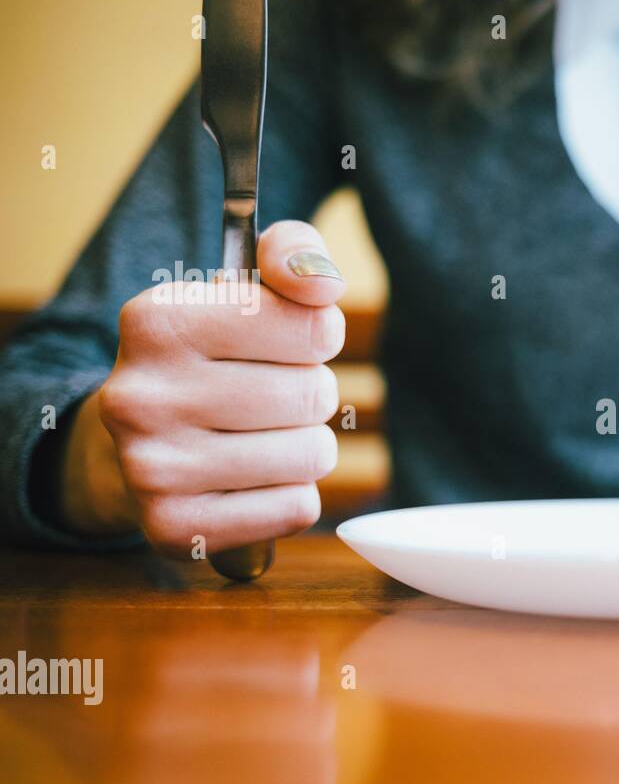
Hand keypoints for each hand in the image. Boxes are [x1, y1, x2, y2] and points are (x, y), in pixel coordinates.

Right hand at [62, 221, 346, 555]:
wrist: (132, 446)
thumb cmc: (211, 357)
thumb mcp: (242, 288)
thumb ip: (292, 255)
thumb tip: (321, 282)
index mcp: (155, 320)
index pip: (314, 326)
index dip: (318, 335)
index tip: (286, 340)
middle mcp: (141, 396)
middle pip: (314, 395)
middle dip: (310, 393)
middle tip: (268, 395)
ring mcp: (151, 470)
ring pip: (313, 455)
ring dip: (305, 447)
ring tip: (259, 437)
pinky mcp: (175, 528)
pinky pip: (297, 508)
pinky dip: (290, 495)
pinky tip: (249, 481)